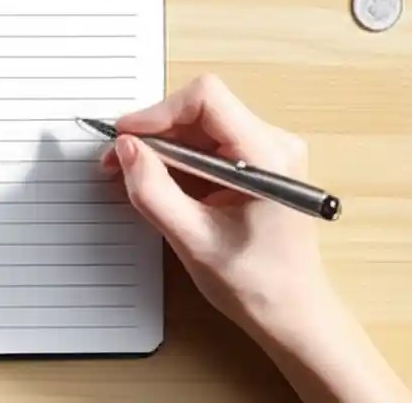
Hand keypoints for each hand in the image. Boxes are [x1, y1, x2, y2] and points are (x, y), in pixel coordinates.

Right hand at [110, 75, 411, 402]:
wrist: (292, 313)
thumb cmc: (258, 284)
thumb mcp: (193, 240)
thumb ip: (154, 191)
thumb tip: (126, 149)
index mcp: (268, 156)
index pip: (206, 99)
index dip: (158, 112)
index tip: (127, 136)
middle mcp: (273, 144)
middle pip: (200, 110)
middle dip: (154, 132)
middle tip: (119, 160)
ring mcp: (266, 153)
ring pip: (199, 126)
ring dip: (163, 148)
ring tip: (135, 176)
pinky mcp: (256, 164)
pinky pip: (208, 145)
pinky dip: (178, 161)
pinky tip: (162, 186)